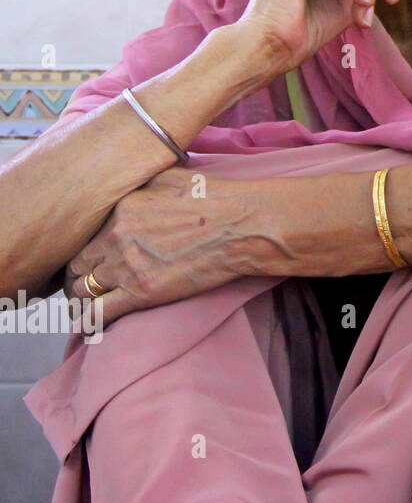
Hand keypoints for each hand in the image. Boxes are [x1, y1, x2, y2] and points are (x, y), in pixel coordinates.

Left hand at [63, 168, 266, 325]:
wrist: (242, 225)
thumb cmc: (215, 198)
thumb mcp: (171, 176)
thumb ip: (142, 183)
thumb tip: (133, 185)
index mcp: (120, 208)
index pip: (84, 235)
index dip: (84, 249)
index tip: (89, 259)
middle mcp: (116, 235)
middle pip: (77, 263)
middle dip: (77, 276)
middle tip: (82, 285)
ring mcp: (127, 265)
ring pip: (83, 289)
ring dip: (81, 299)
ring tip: (84, 307)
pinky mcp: (142, 291)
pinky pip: (99, 312)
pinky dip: (89, 321)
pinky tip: (88, 327)